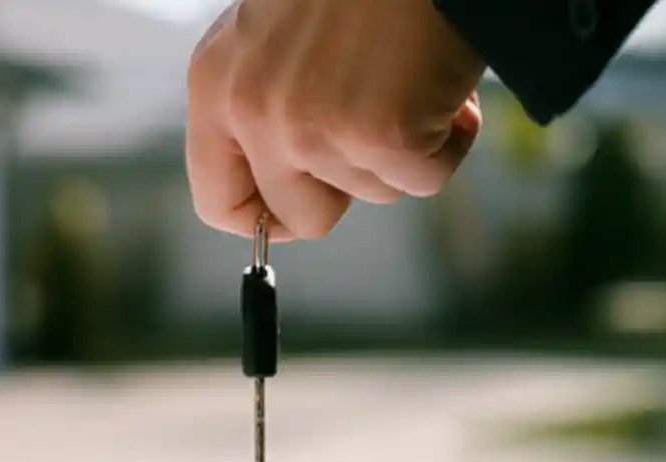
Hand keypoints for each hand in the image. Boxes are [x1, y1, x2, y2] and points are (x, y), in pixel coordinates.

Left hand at [187, 0, 485, 239]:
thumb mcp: (273, 38)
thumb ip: (263, 107)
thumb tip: (283, 198)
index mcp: (216, 86)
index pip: (219, 202)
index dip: (268, 219)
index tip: (304, 209)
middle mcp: (253, 112)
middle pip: (303, 217)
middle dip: (349, 187)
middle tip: (376, 126)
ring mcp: (314, 128)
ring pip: (372, 194)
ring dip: (403, 147)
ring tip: (408, 74)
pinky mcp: (380, 135)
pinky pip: (425, 180)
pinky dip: (449, 140)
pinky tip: (441, 83)